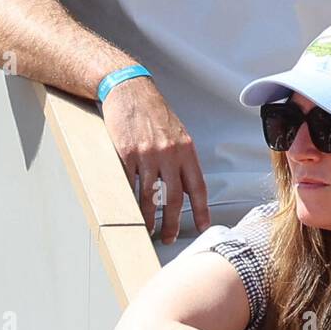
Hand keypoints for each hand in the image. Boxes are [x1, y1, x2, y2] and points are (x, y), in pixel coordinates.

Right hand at [100, 76, 210, 243]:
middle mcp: (170, 154)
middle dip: (173, 222)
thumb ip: (183, 159)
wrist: (131, 92)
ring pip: (150, 196)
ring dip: (150, 218)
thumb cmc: (155, 114)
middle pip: (174, 198)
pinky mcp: (126, 155)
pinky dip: (130, 202)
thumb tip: (186, 186)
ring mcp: (147, 155)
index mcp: (187, 150)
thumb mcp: (178, 134)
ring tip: (150, 230)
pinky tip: (131, 212)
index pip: (198, 186)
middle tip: (169, 237)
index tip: (204, 226)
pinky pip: (130, 185)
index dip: (202, 210)